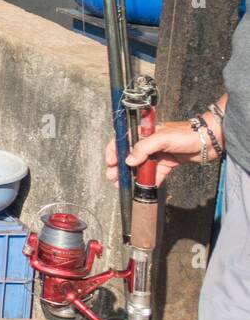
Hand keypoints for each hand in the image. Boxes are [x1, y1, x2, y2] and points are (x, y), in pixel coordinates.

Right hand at [104, 118, 218, 186]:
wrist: (209, 141)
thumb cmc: (186, 134)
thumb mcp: (162, 138)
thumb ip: (143, 148)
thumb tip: (128, 161)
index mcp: (144, 132)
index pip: (123, 140)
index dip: (114, 151)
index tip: (110, 163)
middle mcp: (148, 143)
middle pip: (129, 155)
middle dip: (119, 167)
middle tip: (113, 177)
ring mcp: (158, 153)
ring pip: (140, 166)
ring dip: (131, 175)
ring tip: (123, 184)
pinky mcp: (167, 163)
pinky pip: (155, 173)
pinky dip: (148, 180)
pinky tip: (143, 187)